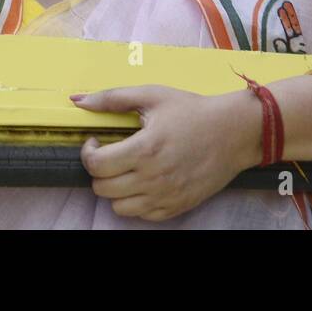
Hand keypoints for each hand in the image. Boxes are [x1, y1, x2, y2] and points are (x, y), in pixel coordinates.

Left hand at [72, 85, 259, 221]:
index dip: (87, 152)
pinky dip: (135, 201)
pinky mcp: (176, 207)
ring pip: (118, 207)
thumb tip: (77, 100)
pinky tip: (144, 180)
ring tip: (126, 169)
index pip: (96, 165)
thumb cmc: (193, 111)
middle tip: (110, 154)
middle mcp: (153, 177)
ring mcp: (165, 196)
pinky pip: (141, 215)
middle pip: (102, 188)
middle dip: (99, 169)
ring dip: (115, 188)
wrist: (234, 132)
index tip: (96, 142)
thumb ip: (112, 98)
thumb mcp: (152, 95)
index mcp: (144, 149)